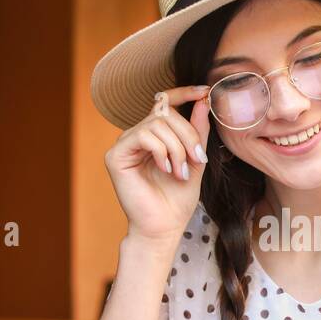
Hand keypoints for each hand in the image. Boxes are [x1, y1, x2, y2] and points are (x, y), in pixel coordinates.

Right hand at [105, 85, 211, 245]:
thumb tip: (203, 100)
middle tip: (197, 161)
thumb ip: (198, 132)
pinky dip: (161, 151)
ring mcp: (125, 144)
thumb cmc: (177, 199)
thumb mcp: (196, 160)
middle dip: (188, 135)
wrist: (164, 227)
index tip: (204, 92)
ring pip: (157, 123)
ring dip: (177, 148)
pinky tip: (166, 169)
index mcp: (155, 135)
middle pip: (166, 113)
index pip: (166, 103)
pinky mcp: (116, 155)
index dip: (184, 93)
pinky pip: (143, 135)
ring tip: (180, 172)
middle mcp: (138, 135)